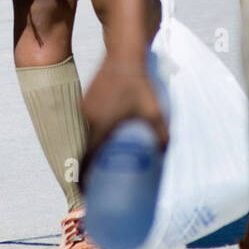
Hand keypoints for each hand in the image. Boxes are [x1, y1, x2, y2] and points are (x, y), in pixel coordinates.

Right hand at [82, 57, 168, 178]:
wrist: (125, 55)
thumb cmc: (140, 87)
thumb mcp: (155, 114)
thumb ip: (160, 138)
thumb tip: (163, 156)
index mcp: (101, 127)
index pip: (86, 161)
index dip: (85, 180)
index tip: (88, 194)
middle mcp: (89, 120)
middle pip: (85, 151)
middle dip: (90, 168)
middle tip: (101, 181)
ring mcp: (86, 108)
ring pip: (86, 136)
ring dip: (93, 149)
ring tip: (105, 160)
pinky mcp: (88, 99)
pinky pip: (89, 123)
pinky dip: (95, 133)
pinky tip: (107, 134)